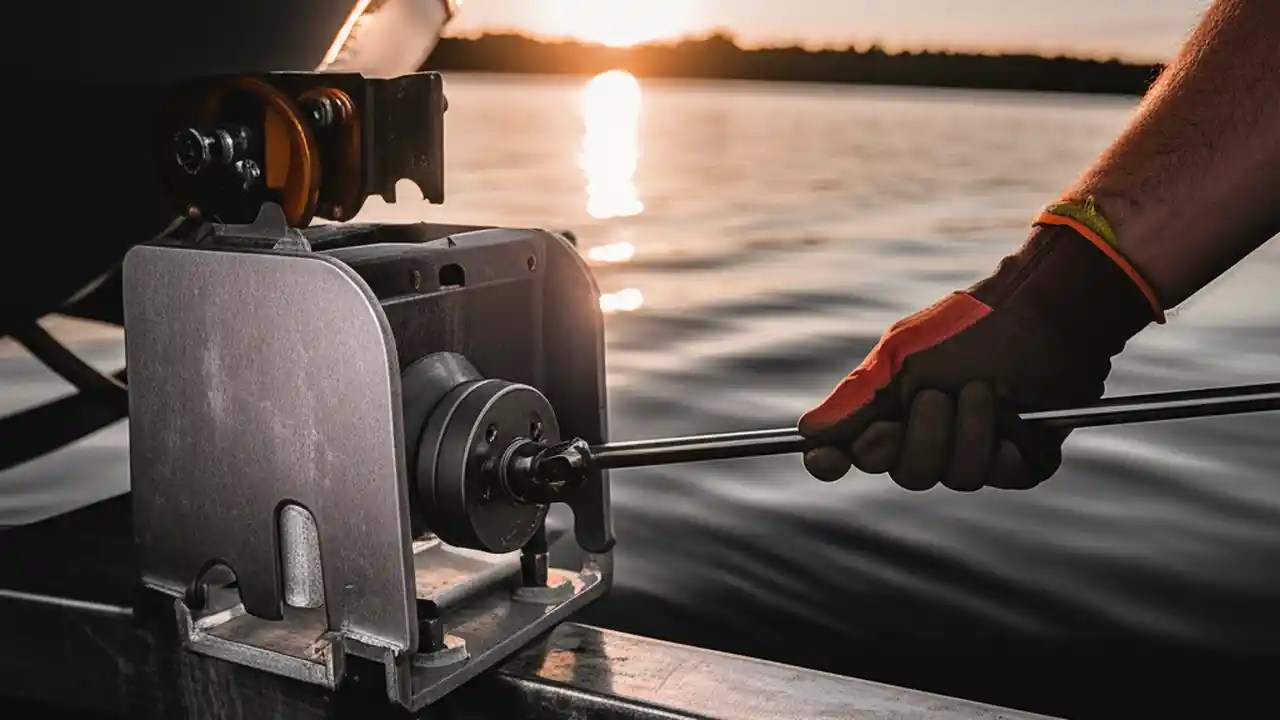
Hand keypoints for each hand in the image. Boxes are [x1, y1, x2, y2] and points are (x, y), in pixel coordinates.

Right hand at [798, 221, 1158, 490]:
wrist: (1042, 315)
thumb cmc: (966, 329)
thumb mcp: (900, 358)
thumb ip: (856, 399)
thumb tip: (807, 434)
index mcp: (893, 414)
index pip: (851, 453)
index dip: (835, 461)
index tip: (828, 461)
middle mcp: (930, 439)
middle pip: (905, 474)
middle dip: (921, 435)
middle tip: (937, 396)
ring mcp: (975, 452)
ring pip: (956, 478)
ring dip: (970, 430)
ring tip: (984, 389)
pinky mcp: (1020, 460)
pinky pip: (1001, 476)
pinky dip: (1004, 444)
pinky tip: (1013, 416)